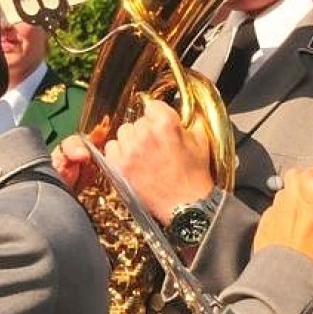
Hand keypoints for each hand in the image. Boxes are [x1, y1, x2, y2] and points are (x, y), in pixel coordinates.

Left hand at [103, 98, 214, 224]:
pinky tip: (132, 162)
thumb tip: (190, 112)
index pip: (152, 106)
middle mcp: (146, 134)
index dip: (157, 116)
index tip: (159, 125)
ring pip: (123, 133)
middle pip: (137, 121)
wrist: (186, 206)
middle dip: (146, 131)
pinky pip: (111, 148)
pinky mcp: (119, 166)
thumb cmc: (195, 176)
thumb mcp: (201, 142)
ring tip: (144, 155)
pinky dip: (119, 153)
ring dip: (131, 141)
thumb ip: (193, 122)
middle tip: (155, 146)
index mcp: (167, 124)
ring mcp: (130, 151)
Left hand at [254, 168, 312, 269]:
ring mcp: (275, 208)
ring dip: (291, 200)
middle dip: (302, 182)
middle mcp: (291, 197)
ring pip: (282, 193)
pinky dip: (280, 216)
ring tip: (299, 217)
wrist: (288, 273)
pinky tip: (287, 231)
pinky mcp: (264, 221)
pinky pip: (273, 211)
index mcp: (311, 196)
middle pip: (294, 175)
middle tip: (311, 198)